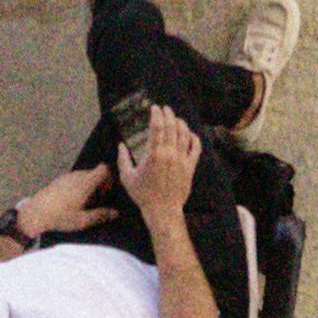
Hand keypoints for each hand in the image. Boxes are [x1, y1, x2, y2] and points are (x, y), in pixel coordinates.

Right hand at [119, 106, 201, 220]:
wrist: (163, 210)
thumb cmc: (143, 194)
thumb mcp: (127, 177)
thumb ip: (123, 159)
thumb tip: (121, 145)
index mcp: (154, 154)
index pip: (157, 127)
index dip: (156, 114)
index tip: (154, 108)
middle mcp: (170, 153)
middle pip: (172, 126)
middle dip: (168, 113)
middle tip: (165, 109)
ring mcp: (182, 159)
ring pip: (185, 134)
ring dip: (180, 122)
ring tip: (175, 118)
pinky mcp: (190, 166)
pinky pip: (196, 147)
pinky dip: (194, 137)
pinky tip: (189, 134)